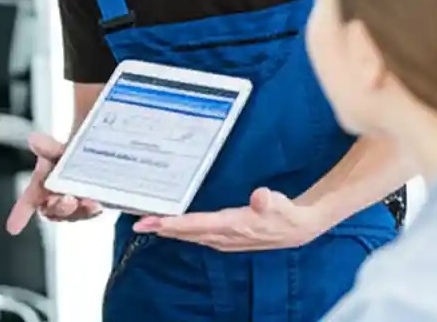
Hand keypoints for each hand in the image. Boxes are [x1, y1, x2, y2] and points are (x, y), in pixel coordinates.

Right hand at [6, 132, 102, 234]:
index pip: (30, 201)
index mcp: (43, 187)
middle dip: (60, 208)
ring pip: (76, 214)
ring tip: (89, 203)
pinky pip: (95, 209)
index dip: (20, 214)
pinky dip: (95, 207)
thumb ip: (48, 147)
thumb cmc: (68, 154)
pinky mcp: (98, 205)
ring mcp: (78, 205)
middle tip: (67, 200)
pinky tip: (100, 202)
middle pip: (55, 210)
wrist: (96, 151)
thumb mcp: (58, 148)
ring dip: (81, 211)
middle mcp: (58, 200)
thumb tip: (34, 140)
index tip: (13, 227)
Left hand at [132, 187, 326, 251]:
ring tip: (147, 224)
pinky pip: (197, 235)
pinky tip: (172, 227)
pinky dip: (182, 231)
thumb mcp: (282, 205)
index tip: (152, 222)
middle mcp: (225, 236)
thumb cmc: (287, 214)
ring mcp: (225, 239)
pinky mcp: (226, 238)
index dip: (173, 223)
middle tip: (137, 222)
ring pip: (190, 235)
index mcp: (234, 226)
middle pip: (186, 232)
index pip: (197, 225)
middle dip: (161, 228)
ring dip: (168, 230)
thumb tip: (260, 196)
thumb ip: (270, 201)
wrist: (299, 228)